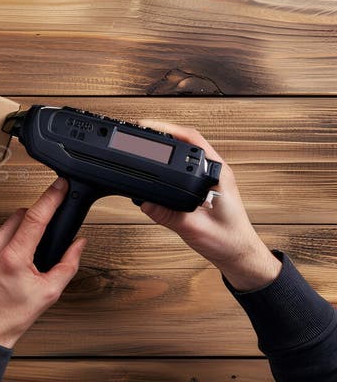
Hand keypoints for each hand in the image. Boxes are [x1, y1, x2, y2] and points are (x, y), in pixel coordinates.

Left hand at [0, 178, 86, 347]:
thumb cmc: (13, 315)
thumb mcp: (50, 292)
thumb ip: (68, 263)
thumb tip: (78, 243)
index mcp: (12, 258)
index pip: (35, 217)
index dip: (50, 197)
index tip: (59, 185)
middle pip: (20, 216)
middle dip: (36, 219)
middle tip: (45, 236)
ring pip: (6, 225)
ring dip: (21, 231)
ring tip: (27, 255)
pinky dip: (8, 241)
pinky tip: (13, 259)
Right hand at [137, 119, 280, 291]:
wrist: (240, 255)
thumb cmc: (228, 242)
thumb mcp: (195, 229)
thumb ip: (169, 215)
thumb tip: (146, 203)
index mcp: (218, 174)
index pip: (193, 140)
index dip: (168, 128)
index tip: (149, 126)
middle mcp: (215, 172)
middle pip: (188, 141)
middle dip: (162, 132)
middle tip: (140, 131)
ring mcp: (211, 179)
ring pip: (186, 153)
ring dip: (167, 145)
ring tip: (145, 143)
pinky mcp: (205, 187)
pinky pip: (185, 167)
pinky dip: (168, 161)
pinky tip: (156, 165)